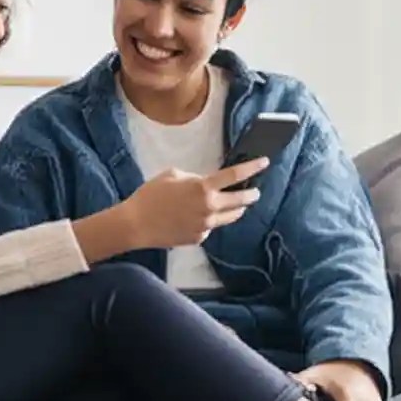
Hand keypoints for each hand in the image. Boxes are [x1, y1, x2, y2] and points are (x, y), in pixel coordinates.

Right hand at [121, 158, 268, 249]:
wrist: (136, 224)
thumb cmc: (150, 196)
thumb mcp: (172, 175)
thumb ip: (193, 178)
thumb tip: (204, 183)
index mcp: (202, 187)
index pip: (234, 175)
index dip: (252, 167)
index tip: (264, 163)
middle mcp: (209, 207)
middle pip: (240, 200)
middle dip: (250, 194)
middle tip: (255, 191)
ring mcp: (205, 225)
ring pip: (230, 217)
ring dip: (236, 209)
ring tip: (237, 205)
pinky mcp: (199, 238)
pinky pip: (210, 227)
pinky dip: (210, 221)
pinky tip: (198, 217)